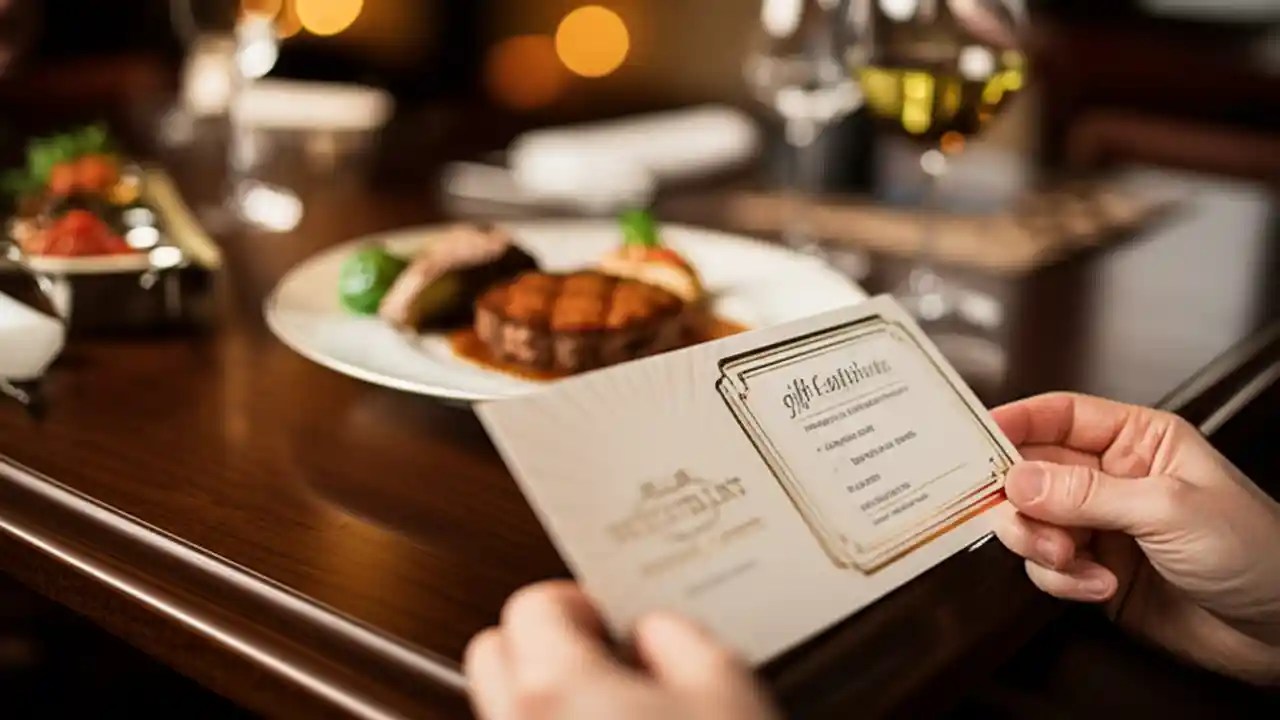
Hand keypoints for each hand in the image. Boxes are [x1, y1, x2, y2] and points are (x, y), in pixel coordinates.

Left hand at [465, 581, 778, 719]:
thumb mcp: (728, 690)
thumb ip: (683, 640)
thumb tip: (658, 631)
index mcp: (557, 687)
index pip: (532, 605)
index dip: (577, 600)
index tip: (611, 613)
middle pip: (494, 653)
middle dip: (541, 642)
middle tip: (601, 651)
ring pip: (506, 706)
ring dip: (546, 692)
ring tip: (616, 700)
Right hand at [991, 392, 1279, 683]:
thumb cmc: (1258, 553)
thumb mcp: (1168, 508)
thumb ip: (1086, 494)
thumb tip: (1019, 480)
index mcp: (1139, 441)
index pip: (1060, 416)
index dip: (1016, 422)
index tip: (978, 438)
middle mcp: (1113, 480)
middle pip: (1032, 472)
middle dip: (1023, 499)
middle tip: (1026, 519)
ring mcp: (1100, 527)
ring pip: (1031, 522)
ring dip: (1040, 544)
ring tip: (1073, 559)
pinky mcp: (1093, 572)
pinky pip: (1046, 568)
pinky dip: (1061, 580)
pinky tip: (1098, 585)